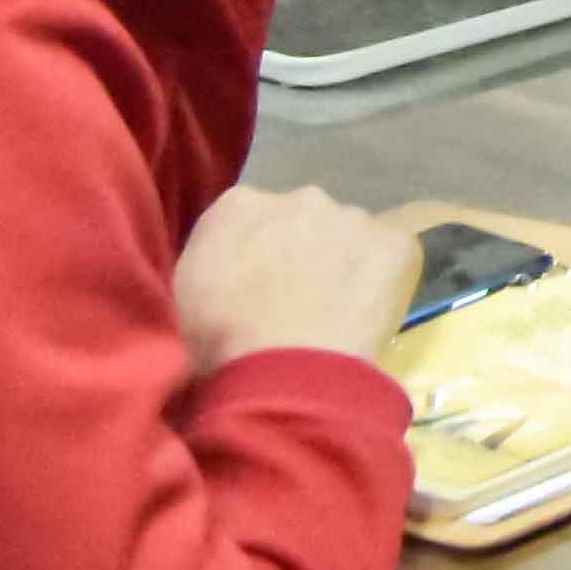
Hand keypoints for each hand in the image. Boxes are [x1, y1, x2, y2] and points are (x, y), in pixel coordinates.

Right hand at [175, 185, 420, 371]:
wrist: (280, 372)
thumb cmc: (214, 344)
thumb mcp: (177, 299)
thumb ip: (202, 265)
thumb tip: (218, 269)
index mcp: (237, 205)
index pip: (247, 219)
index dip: (251, 255)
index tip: (250, 288)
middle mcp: (297, 197)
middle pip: (300, 222)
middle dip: (298, 253)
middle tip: (292, 302)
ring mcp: (350, 217)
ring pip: (346, 236)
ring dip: (340, 263)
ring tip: (331, 314)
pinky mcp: (393, 243)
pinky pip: (389, 255)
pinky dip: (381, 278)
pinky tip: (365, 312)